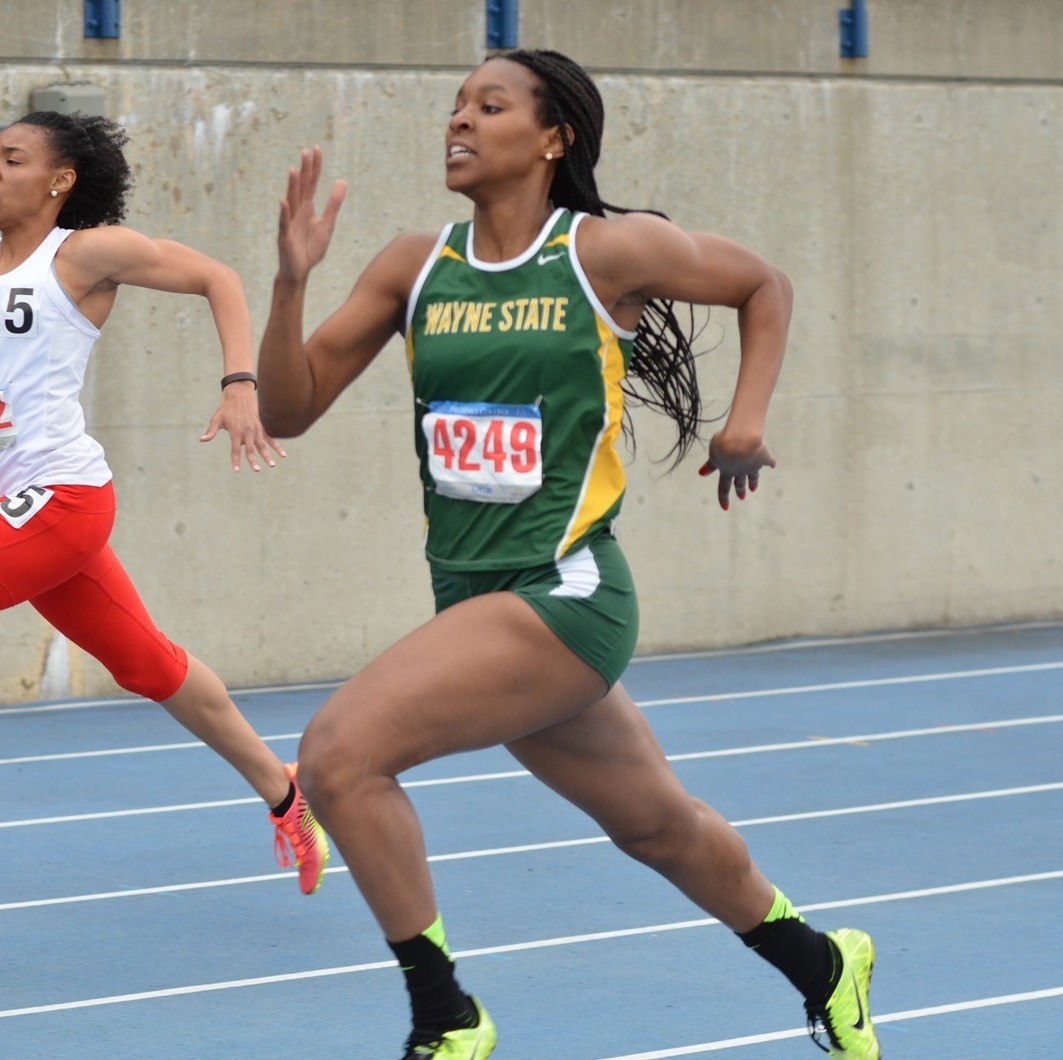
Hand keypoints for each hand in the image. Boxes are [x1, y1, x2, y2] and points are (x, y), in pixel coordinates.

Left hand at [199, 383, 286, 471]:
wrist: (239, 392)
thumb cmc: (226, 406)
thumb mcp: (217, 418)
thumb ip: (211, 431)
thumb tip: (202, 440)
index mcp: (235, 431)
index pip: (235, 449)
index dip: (235, 460)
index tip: (236, 470)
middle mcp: (247, 431)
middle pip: (251, 449)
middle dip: (253, 460)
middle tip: (256, 470)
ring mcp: (256, 428)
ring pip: (262, 445)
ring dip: (267, 456)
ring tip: (272, 466)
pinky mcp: (261, 425)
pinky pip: (270, 438)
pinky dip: (277, 446)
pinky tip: (283, 454)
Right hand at [277, 146, 347, 281]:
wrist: (300, 271)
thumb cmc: (311, 248)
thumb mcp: (327, 224)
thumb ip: (334, 204)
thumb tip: (342, 181)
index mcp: (308, 208)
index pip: (312, 183)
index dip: (315, 167)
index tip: (317, 149)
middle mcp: (297, 211)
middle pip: (302, 187)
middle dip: (304, 170)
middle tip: (306, 151)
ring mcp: (290, 223)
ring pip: (291, 201)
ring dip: (292, 186)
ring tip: (294, 170)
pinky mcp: (285, 237)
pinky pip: (284, 223)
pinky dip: (284, 213)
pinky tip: (284, 201)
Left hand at [698, 429, 775, 509]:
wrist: (742, 439)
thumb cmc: (724, 444)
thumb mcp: (714, 453)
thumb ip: (710, 464)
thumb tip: (701, 473)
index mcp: (727, 471)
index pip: (724, 488)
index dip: (723, 498)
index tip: (725, 508)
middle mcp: (740, 471)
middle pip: (739, 483)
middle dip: (740, 490)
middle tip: (741, 497)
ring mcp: (753, 465)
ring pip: (753, 475)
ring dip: (753, 482)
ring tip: (753, 488)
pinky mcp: (764, 457)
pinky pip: (769, 461)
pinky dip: (771, 463)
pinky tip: (772, 464)